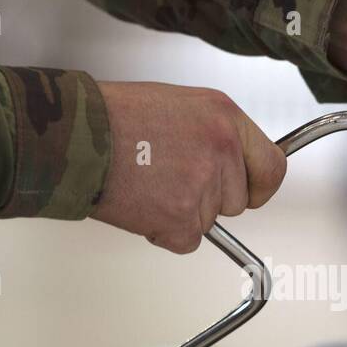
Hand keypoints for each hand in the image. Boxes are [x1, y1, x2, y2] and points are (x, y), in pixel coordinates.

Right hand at [91, 81, 286, 252]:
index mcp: (226, 116)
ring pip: (209, 222)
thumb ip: (215, 135)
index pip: (272, 167)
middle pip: (237, 201)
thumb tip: (233, 166)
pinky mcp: (181, 218)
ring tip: (148, 182)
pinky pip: (187, 241)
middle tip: (169, 178)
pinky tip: (141, 203)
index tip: (248, 191)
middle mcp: (222, 149)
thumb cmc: (116, 117)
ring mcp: (203, 185)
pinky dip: (164, 232)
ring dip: (182, 214)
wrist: (74, 135)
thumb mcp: (181, 106)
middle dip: (209, 200)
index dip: (259, 186)